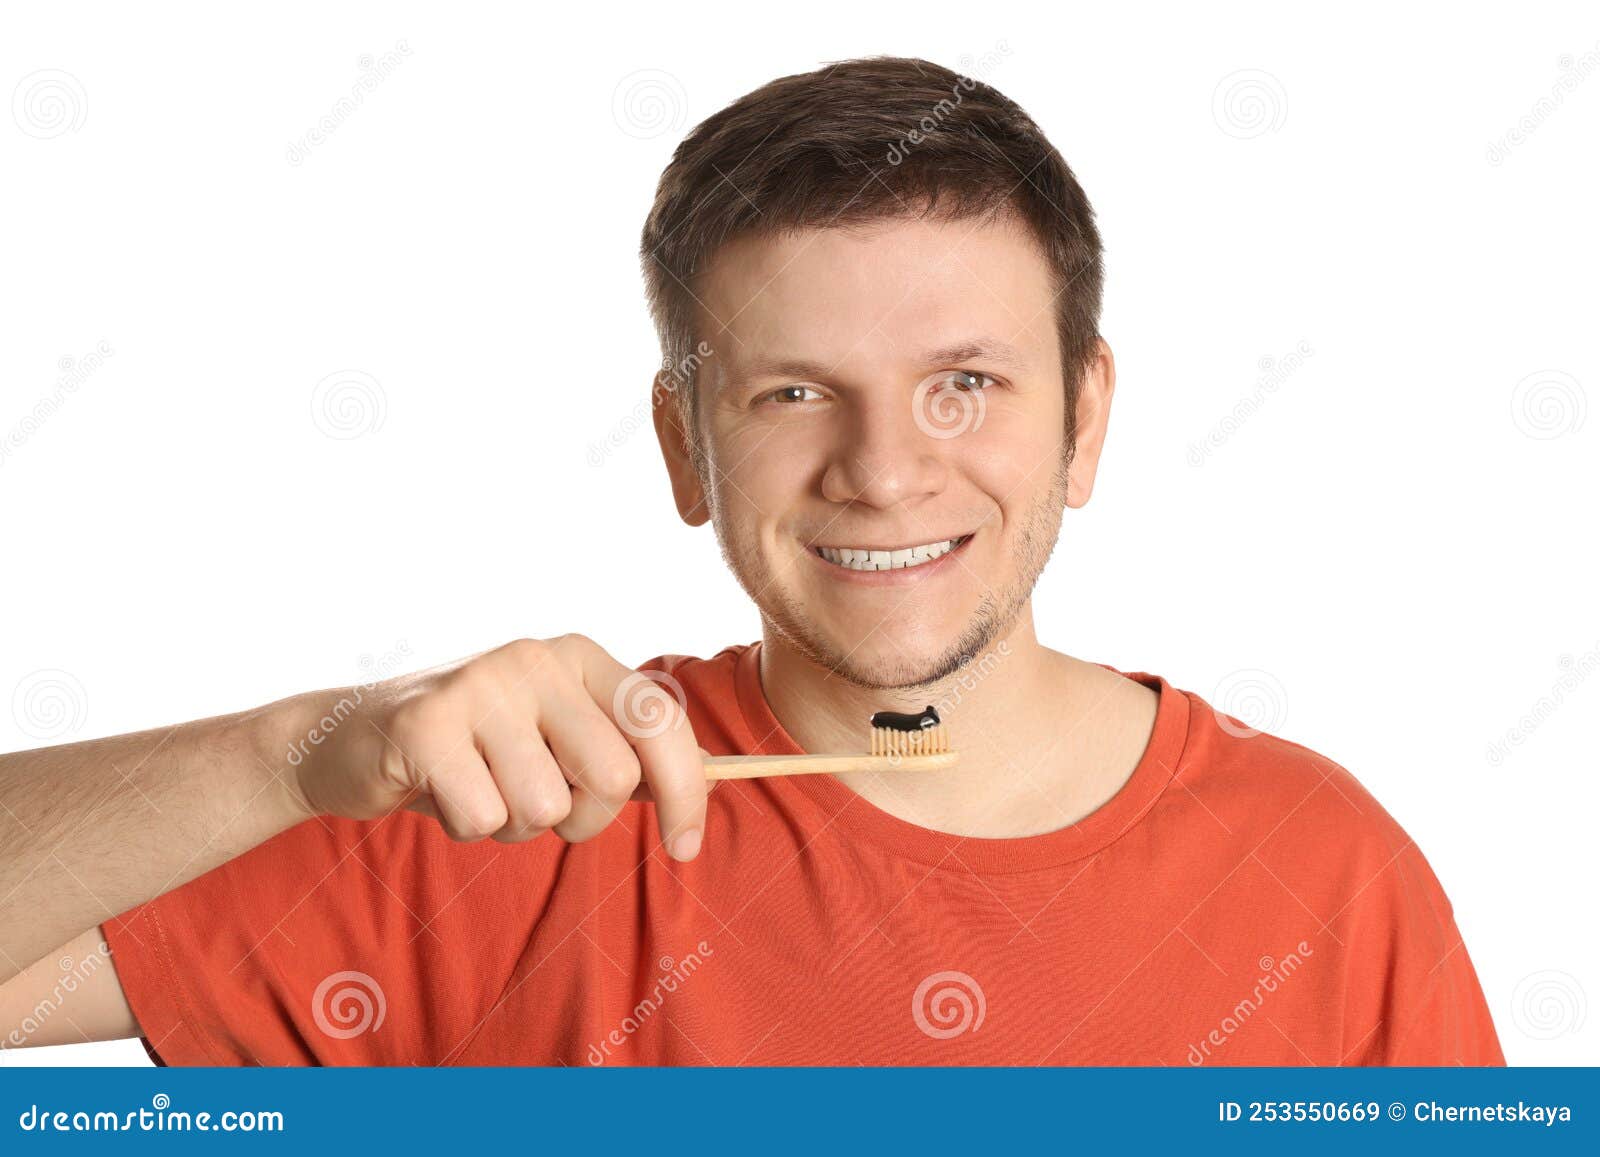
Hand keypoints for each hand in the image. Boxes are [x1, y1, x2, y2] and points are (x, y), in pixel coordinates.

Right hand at [289, 635, 706, 859]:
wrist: (354, 741)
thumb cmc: (476, 750)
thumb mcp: (558, 738)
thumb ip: (627, 752)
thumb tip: (714, 776)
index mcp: (580, 656)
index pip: (661, 722)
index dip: (687, 791)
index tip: (685, 847)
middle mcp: (536, 659)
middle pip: (613, 777)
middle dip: (582, 818)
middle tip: (536, 802)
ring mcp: (479, 685)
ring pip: (546, 807)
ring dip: (516, 825)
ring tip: (481, 790)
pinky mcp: (425, 724)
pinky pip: (484, 818)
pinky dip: (466, 826)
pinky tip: (440, 792)